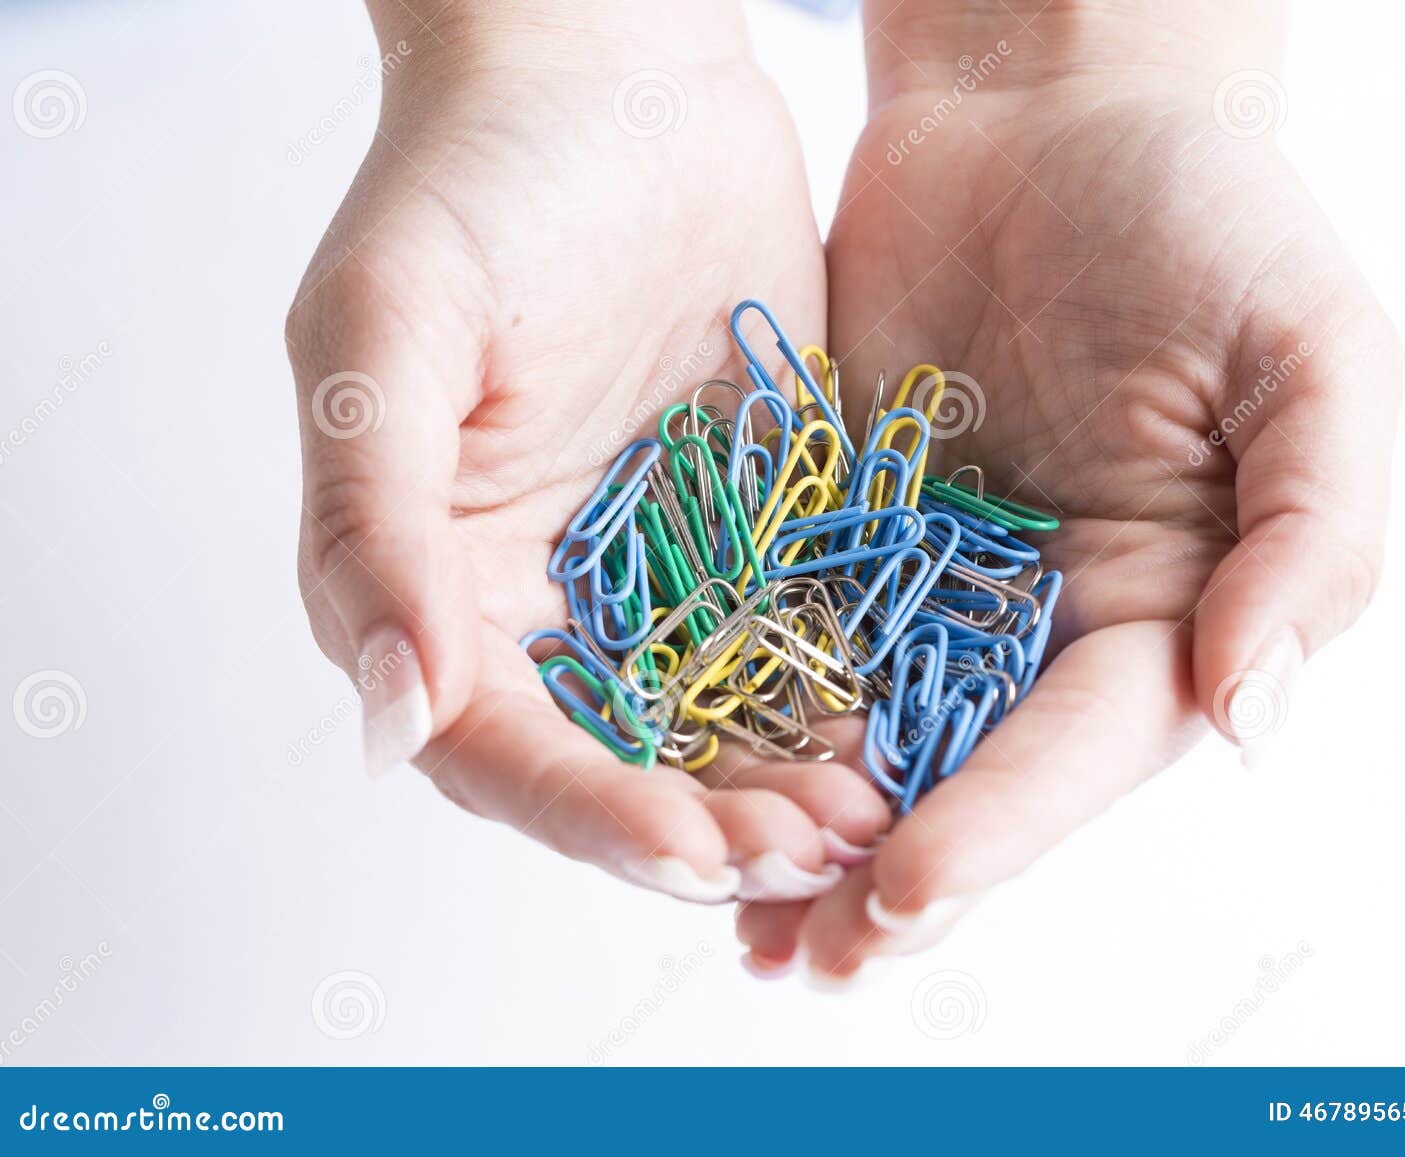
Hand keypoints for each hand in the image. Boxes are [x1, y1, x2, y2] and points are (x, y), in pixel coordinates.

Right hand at [285, 0, 888, 903]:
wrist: (615, 73)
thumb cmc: (473, 178)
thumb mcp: (385, 334)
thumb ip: (371, 526)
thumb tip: (392, 717)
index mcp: (438, 581)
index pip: (501, 746)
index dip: (591, 812)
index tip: (691, 849)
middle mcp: (545, 602)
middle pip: (621, 762)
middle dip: (710, 824)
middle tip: (812, 854)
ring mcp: (657, 573)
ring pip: (720, 720)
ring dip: (788, 783)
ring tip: (874, 819)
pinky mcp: (752, 530)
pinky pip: (799, 635)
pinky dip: (845, 693)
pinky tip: (910, 731)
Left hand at [737, 0, 1401, 976]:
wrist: (1046, 112)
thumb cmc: (1203, 213)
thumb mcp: (1309, 352)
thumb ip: (1310, 531)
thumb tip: (1255, 713)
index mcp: (1160, 608)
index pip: (1080, 747)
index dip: (999, 826)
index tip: (906, 890)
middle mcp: (1039, 622)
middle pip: (963, 776)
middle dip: (885, 874)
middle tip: (804, 960)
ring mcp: (928, 582)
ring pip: (864, 733)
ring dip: (802, 831)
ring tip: (734, 925)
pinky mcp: (836, 531)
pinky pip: (783, 633)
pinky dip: (742, 712)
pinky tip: (683, 780)